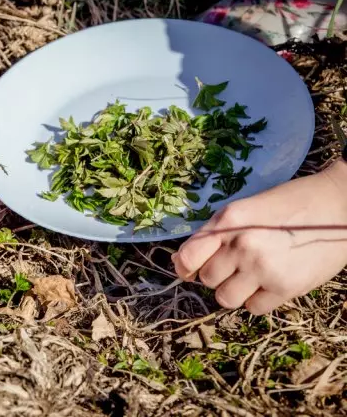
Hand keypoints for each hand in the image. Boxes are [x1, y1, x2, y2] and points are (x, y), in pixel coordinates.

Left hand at [172, 159, 346, 314]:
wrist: (337, 206)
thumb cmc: (287, 204)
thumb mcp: (244, 209)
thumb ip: (213, 234)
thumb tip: (181, 262)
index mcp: (228, 222)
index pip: (188, 257)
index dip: (186, 266)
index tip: (191, 268)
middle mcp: (242, 246)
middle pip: (207, 279)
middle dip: (216, 275)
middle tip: (235, 265)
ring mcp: (264, 269)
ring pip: (225, 299)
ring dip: (233, 291)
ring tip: (249, 276)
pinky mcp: (286, 288)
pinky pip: (253, 308)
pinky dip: (256, 300)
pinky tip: (268, 283)